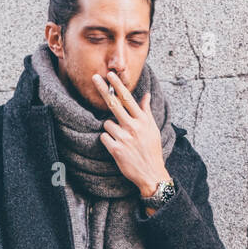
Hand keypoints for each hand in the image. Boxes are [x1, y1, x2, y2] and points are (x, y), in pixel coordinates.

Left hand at [94, 70, 170, 197]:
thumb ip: (146, 111)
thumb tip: (146, 95)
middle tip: (94, 77)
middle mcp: (133, 127)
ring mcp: (124, 138)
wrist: (151, 173)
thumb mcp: (153, 129)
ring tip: (121, 139)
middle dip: (103, 89)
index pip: (128, 99)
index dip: (118, 86)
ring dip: (111, 129)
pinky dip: (107, 140)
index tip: (110, 75)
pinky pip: (103, 137)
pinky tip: (116, 147)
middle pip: (114, 104)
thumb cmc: (152, 150)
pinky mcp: (116, 149)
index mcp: (142, 120)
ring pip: (107, 124)